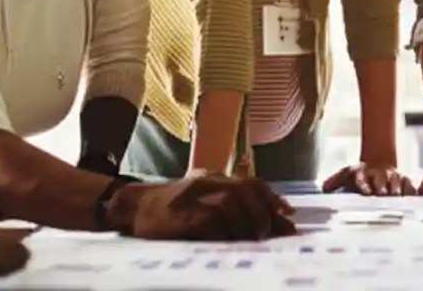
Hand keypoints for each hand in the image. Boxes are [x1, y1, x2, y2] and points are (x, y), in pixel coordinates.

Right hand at [124, 173, 295, 240]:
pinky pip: (209, 221)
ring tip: (247, 242)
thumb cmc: (173, 210)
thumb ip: (235, 205)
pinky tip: (224, 243)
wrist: (134, 207)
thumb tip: (278, 219)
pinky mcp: (182, 214)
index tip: (288, 215)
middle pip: (245, 192)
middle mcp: (207, 183)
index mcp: (216, 179)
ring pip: (229, 205)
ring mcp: (193, 197)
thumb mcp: (205, 200)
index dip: (272, 198)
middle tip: (264, 236)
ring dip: (243, 226)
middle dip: (261, 215)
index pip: (252, 183)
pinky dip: (222, 233)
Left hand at [322, 162, 415, 195]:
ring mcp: (393, 176)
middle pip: (381, 181)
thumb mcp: (345, 174)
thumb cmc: (359, 173)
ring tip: (398, 200)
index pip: (362, 180)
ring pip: (397, 182)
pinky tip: (414, 202)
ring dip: (397, 190)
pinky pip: (410, 186)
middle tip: (384, 197)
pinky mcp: (405, 180)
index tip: (367, 193)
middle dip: (382, 189)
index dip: (364, 185)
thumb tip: (324, 188)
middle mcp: (379, 174)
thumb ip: (334, 181)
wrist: (379, 161)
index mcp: (362, 174)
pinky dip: (412, 193)